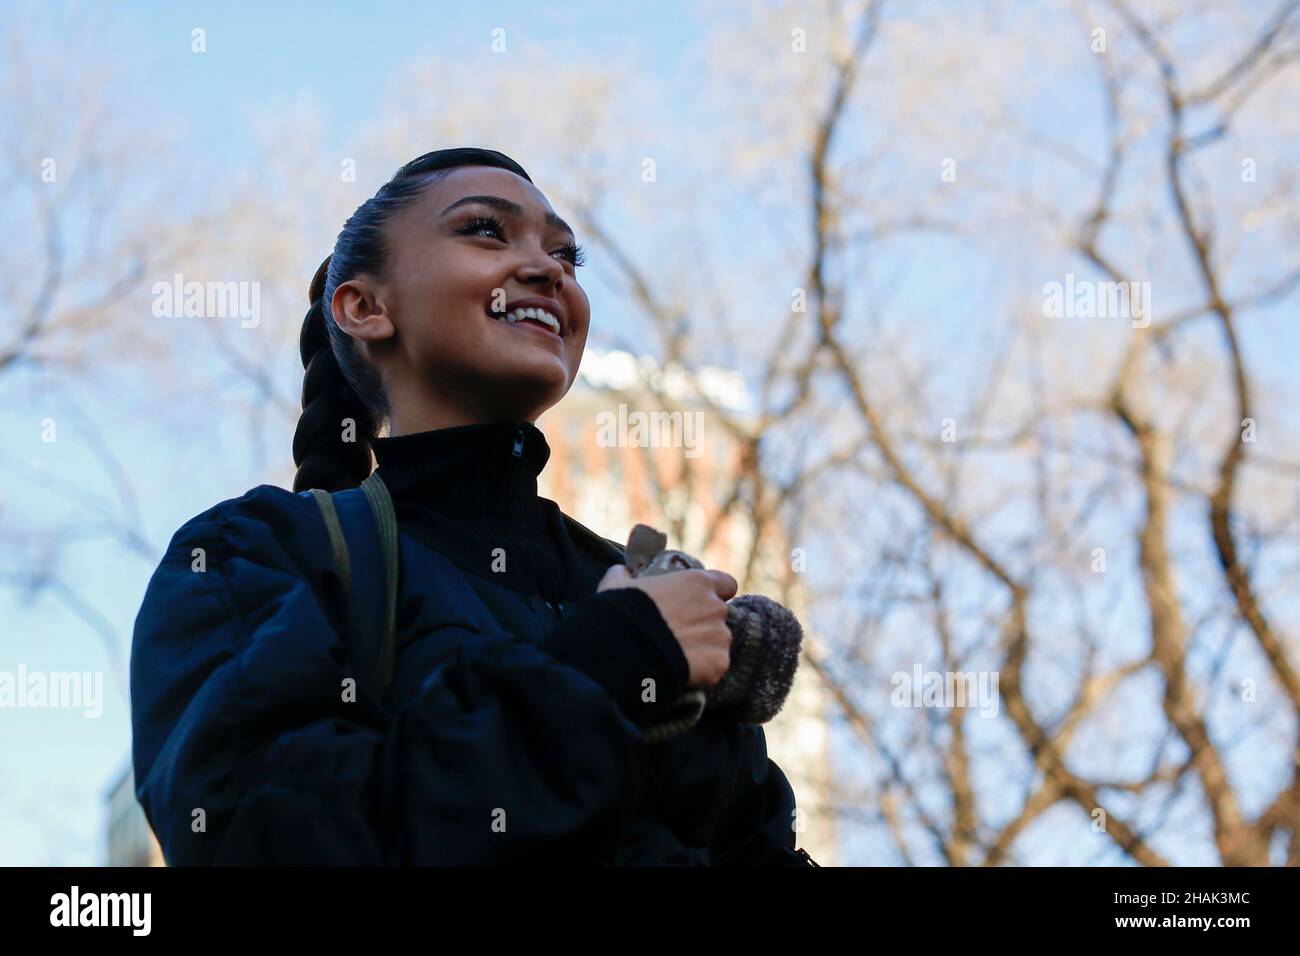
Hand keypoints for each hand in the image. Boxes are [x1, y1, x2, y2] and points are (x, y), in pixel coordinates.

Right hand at [598, 564, 737, 689]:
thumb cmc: (623, 614)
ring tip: (676, 658)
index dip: (716, 594)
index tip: (700, 603)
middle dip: (704, 625)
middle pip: (719, 616)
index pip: (726, 584)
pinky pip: (714, 667)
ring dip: (704, 649)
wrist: (625, 652)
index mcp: (697, 583)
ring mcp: (720, 637)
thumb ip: (623, 576)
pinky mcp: (719, 664)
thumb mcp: (616, 587)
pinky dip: (702, 672)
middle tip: (678, 635)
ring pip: (718, 643)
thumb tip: (620, 573)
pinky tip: (680, 673)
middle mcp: (716, 607)